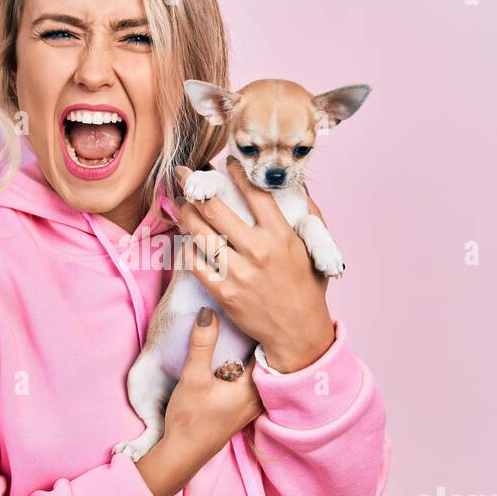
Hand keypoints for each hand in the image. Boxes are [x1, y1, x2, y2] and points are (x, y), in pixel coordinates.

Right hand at [139, 306, 262, 495]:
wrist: (183, 453)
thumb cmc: (189, 418)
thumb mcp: (193, 377)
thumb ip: (202, 344)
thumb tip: (208, 312)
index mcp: (254, 388)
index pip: (269, 352)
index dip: (267, 331)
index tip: (263, 311)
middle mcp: (259, 398)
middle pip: (269, 363)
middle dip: (265, 341)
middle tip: (261, 316)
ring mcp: (252, 407)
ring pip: (261, 374)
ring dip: (257, 356)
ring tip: (253, 332)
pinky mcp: (242, 411)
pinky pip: (254, 383)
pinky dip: (250, 369)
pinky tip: (239, 359)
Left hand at [174, 157, 335, 372]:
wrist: (298, 331)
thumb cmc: (307, 288)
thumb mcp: (314, 249)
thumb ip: (307, 216)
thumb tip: (295, 187)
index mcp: (282, 236)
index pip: (254, 193)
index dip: (235, 173)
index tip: (224, 163)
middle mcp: (258, 251)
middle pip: (216, 209)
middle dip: (195, 186)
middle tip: (185, 175)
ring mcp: (239, 273)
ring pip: (200, 234)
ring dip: (186, 214)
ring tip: (182, 204)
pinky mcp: (224, 293)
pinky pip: (195, 263)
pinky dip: (187, 248)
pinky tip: (187, 239)